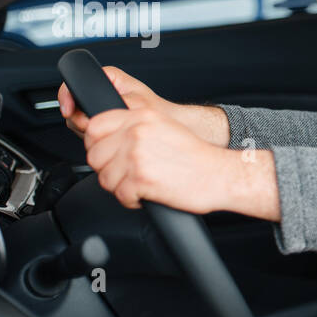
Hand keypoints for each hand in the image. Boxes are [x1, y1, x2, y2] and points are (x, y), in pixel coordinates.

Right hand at [58, 65, 174, 136]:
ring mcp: (98, 105)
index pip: (74, 81)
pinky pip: (84, 128)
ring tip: (106, 130)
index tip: (69, 109)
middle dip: (79, 118)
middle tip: (92, 125)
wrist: (165, 124)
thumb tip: (98, 110)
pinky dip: (91, 135)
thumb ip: (114, 101)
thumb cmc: (155, 110)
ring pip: (76, 118)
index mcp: (108, 76)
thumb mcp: (135, 102)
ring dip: (85, 128)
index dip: (67, 96)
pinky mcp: (99, 120)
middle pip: (72, 104)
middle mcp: (101, 88)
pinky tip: (105, 136)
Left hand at [82, 104, 278, 219]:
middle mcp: (137, 132)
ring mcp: (137, 155)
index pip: (95, 126)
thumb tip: (105, 139)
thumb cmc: (198, 157)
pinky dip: (132, 200)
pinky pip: (120, 195)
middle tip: (127, 175)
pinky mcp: (141, 179)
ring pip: (105, 177)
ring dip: (120, 187)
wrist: (222, 175)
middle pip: (95, 155)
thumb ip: (134, 127)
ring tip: (141, 185)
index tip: (108, 155)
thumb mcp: (165, 127)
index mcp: (141, 116)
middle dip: (108, 169)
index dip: (97, 145)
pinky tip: (148, 194)